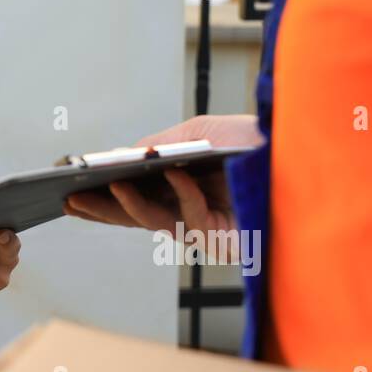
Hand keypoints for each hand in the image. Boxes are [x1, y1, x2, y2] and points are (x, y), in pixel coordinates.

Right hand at [62, 114, 260, 259]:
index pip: (131, 195)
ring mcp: (200, 226)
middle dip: (100, 207)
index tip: (69, 185)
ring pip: (152, 222)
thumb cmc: (254, 142)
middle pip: (132, 213)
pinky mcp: (219, 238)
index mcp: (177, 185)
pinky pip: (190, 217)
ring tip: (110, 186)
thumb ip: (159, 145)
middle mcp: (185, 208)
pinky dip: (181, 194)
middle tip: (71, 199)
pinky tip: (174, 174)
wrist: (302, 153)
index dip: (100, 193)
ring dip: (128, 205)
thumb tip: (122, 154)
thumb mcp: (199, 133)